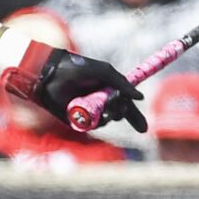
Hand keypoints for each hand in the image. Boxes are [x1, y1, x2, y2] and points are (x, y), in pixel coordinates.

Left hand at [2, 43, 146, 131]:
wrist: (54, 73)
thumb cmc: (78, 68)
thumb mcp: (105, 72)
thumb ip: (123, 84)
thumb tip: (140, 98)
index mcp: (108, 90)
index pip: (126, 106)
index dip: (135, 118)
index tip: (143, 129)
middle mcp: (100, 102)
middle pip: (119, 115)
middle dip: (123, 112)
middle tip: (116, 104)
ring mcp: (89, 111)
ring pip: (108, 120)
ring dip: (110, 114)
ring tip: (104, 103)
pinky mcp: (78, 119)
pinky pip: (93, 126)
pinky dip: (98, 120)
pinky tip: (94, 111)